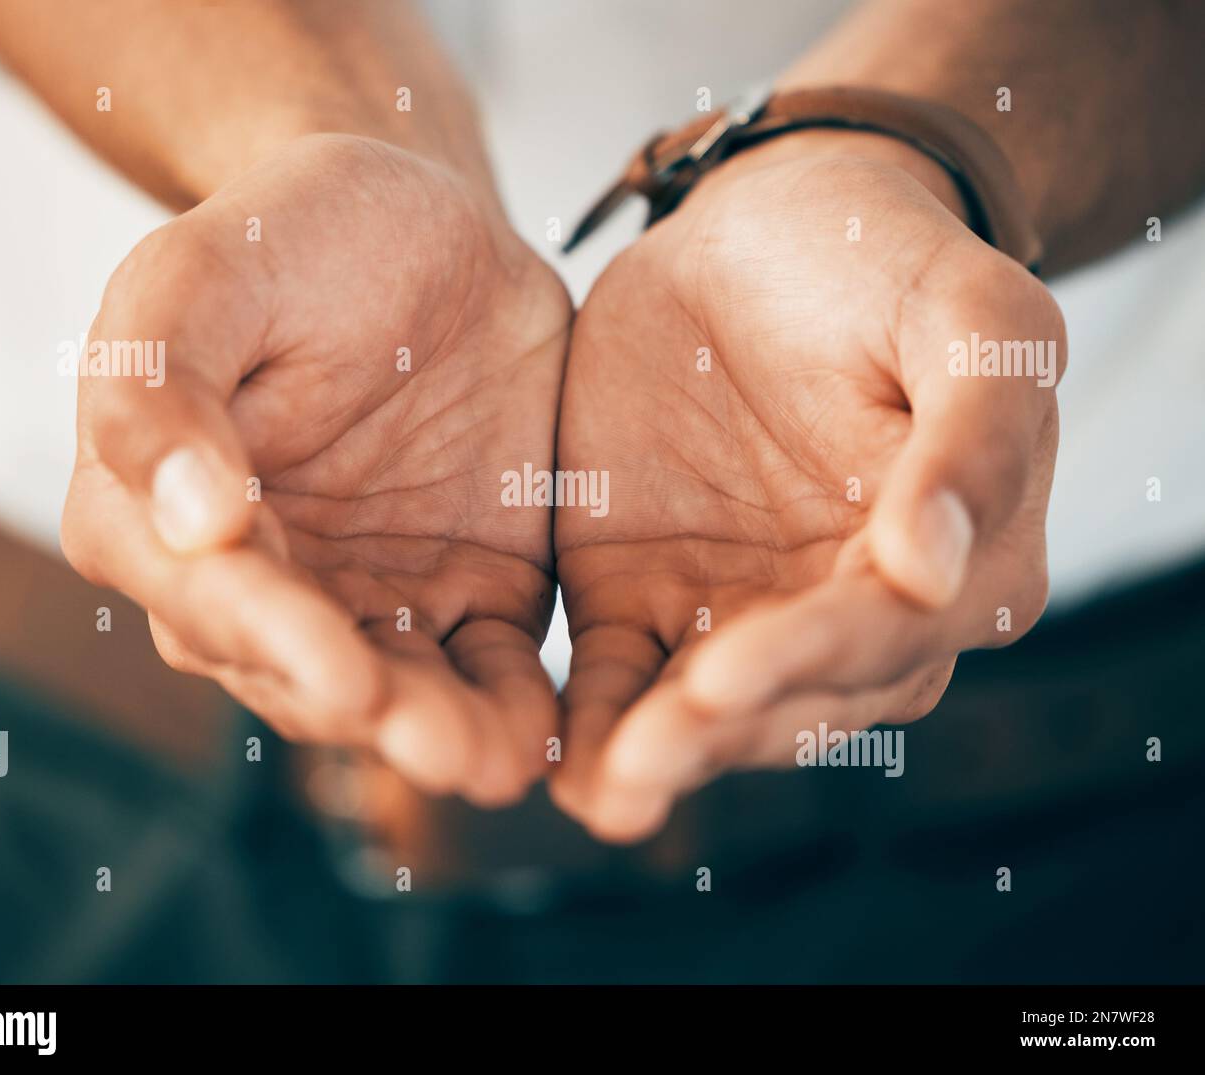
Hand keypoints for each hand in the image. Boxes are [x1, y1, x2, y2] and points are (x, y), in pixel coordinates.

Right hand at [62, 134, 570, 804]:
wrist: (430, 233)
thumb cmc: (293, 236)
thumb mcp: (204, 274)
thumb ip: (162, 386)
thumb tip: (186, 520)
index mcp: (166, 513)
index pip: (210, 593)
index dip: (271, 636)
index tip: (338, 671)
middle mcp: (266, 578)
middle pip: (306, 671)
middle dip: (373, 713)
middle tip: (438, 746)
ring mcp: (371, 596)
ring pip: (400, 689)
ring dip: (445, 732)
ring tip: (497, 759)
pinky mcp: (469, 594)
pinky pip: (488, 667)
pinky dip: (514, 704)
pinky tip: (546, 732)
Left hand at [551, 132, 1063, 840]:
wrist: (758, 230)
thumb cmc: (879, 259)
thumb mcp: (968, 314)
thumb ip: (976, 436)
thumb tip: (938, 574)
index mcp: (955, 557)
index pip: (885, 631)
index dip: (809, 658)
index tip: (724, 676)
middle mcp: (853, 610)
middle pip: (797, 698)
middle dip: (720, 733)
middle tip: (644, 760)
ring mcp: (745, 613)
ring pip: (711, 708)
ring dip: (656, 754)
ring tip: (600, 791)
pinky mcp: (649, 600)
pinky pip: (624, 677)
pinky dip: (594, 723)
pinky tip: (560, 765)